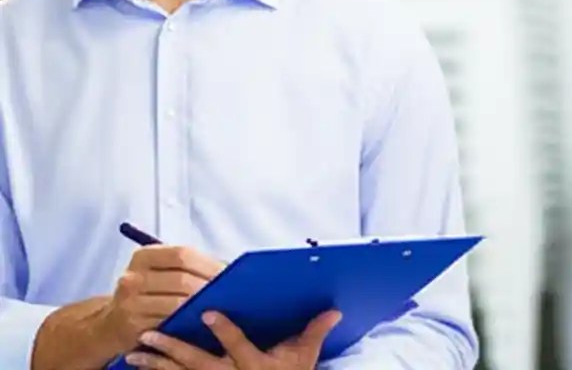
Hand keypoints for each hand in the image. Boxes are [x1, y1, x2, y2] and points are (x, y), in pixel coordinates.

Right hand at [98, 245, 225, 350]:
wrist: (113, 324)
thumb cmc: (149, 294)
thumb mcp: (162, 273)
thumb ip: (189, 266)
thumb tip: (230, 269)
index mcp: (144, 255)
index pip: (183, 254)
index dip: (209, 264)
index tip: (228, 275)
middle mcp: (133, 276)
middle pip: (182, 279)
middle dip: (209, 288)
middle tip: (229, 295)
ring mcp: (130, 301)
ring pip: (177, 302)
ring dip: (201, 306)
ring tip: (217, 307)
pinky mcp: (132, 324)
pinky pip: (168, 321)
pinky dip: (187, 321)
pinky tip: (198, 320)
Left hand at [124, 309, 342, 368]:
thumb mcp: (305, 359)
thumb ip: (314, 333)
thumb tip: (334, 310)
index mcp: (257, 366)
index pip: (239, 346)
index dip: (224, 330)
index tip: (208, 312)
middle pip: (199, 364)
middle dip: (174, 350)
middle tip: (150, 335)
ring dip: (156, 365)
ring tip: (133, 353)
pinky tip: (139, 369)